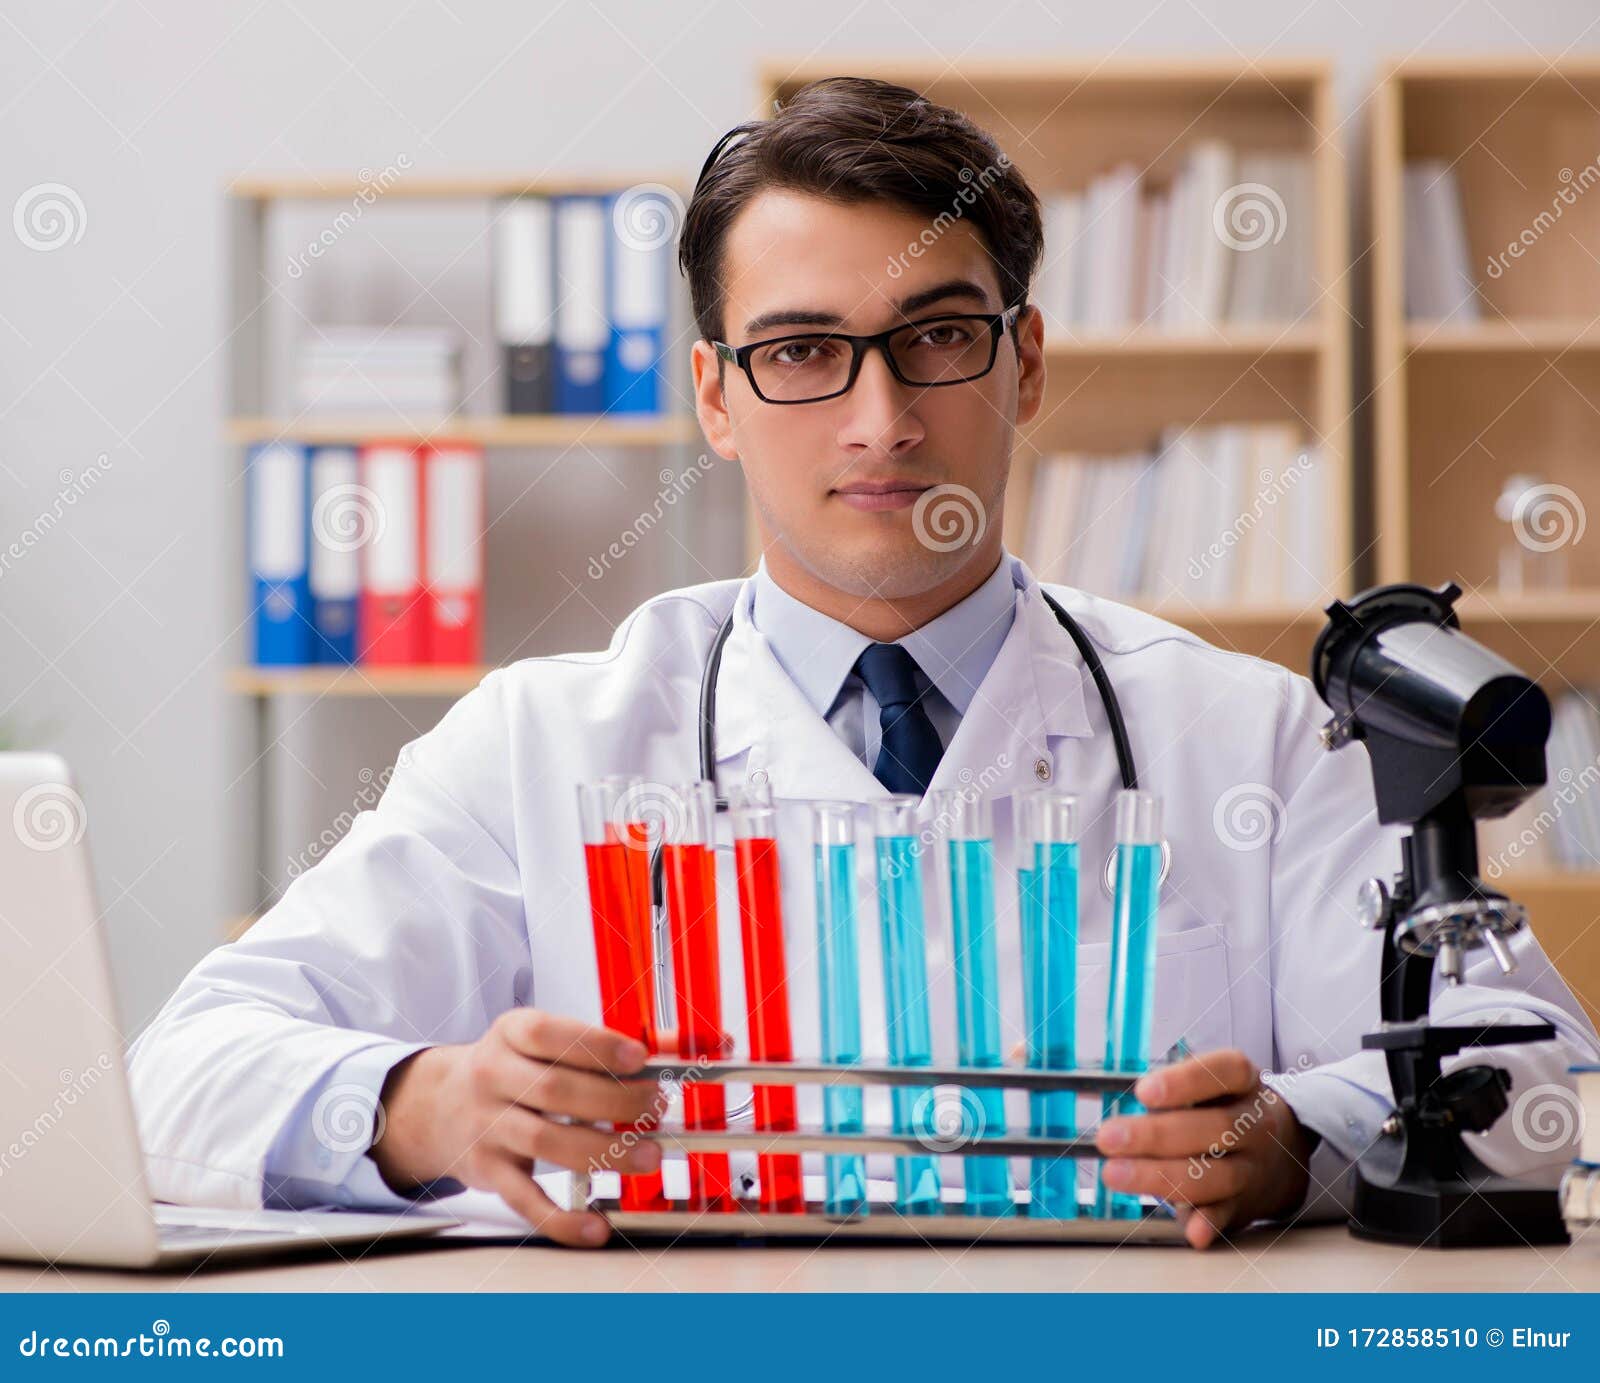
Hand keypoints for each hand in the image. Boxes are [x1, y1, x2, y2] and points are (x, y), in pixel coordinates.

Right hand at [371, 1010, 663, 1246]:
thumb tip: (656, 1063)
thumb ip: (589, 1048)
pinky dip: (562, 1218)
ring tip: (647, 1155)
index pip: (549, 1034)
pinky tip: (596, 1226)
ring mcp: (487, 1126)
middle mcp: (492, 1076)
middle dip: (615, 1100)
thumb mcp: (537, 1042)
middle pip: (555, 1090)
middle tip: (655, 1107)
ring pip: (547, 1142)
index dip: (596, 1045)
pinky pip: (526, 1200)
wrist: (439, 1106)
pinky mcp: (489, 1172)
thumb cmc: (510, 1069)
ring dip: (604, 1151)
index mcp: (511, 1033)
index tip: (639, 1058)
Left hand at [1094, 1048, 1315, 1249]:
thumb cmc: (1224, 1111)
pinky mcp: (1245, 1205)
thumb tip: (1115, 1105)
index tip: (1143, 1092)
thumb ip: (1172, 1091)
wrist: (1282, 1159)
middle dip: (1156, 1135)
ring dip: (1162, 1176)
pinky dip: (1208, 1222)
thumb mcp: (1211, 1087)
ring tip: (1115, 1174)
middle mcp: (1256, 1124)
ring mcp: (1253, 1167)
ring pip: (1217, 1175)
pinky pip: (1227, 1215)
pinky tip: (1189, 1229)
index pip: (1225, 1073)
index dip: (1185, 1080)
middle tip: (1108, 1138)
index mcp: (1244, 1084)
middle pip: (1215, 1128)